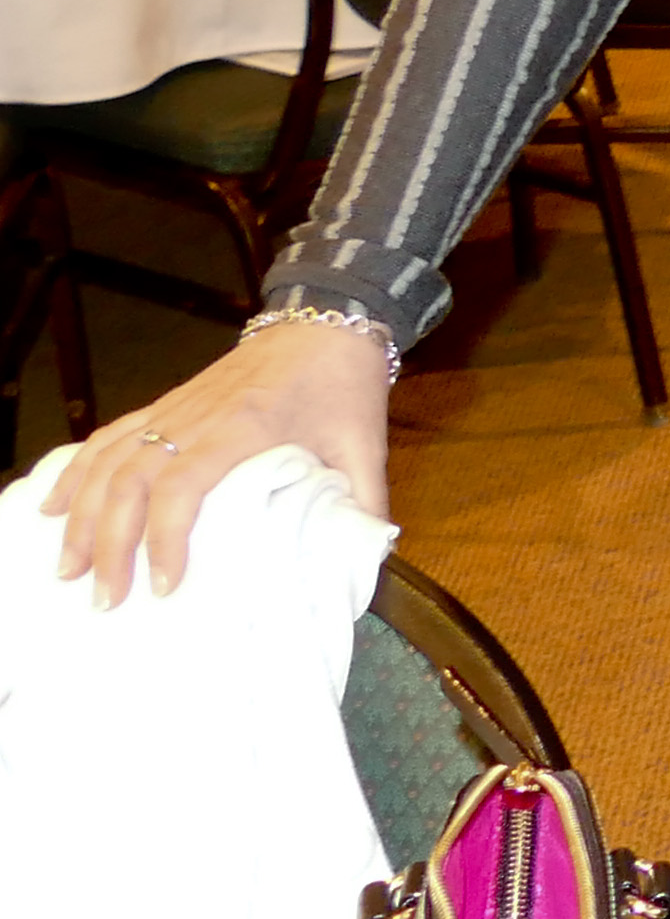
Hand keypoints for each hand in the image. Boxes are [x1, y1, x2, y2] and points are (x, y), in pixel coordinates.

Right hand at [44, 320, 393, 607]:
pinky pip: (109, 437)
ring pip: (109, 460)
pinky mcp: (167, 403)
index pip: (184, 486)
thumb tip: (368, 555)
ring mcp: (175, 407)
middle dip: (108, 543)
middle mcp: (197, 416)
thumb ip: (364, 500)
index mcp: (245, 427)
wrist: (329, 320)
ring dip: (80, 516)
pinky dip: (75, 471)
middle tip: (105, 598)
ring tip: (65, 568)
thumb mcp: (364, 443)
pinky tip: (51, 506)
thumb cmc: (345, 385)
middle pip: (130, 481)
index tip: (165, 585)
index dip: (166, 538)